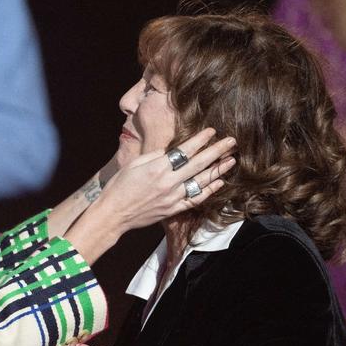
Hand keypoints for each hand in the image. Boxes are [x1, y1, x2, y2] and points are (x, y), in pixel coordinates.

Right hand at [96, 128, 236, 233]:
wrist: (113, 213)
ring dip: (218, 169)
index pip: (185, 150)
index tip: (212, 131)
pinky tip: (219, 182)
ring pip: (202, 181)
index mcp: (158, 167)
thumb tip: (173, 150)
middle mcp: (168, 182)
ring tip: (231, 160)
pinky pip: (196, 199)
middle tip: (232, 141)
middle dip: (217, 151)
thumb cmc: (120, 186)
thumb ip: (156, 156)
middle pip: (199, 163)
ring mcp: (172, 197)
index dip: (200, 139)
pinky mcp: (173, 209)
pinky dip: (209, 190)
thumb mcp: (135, 164)